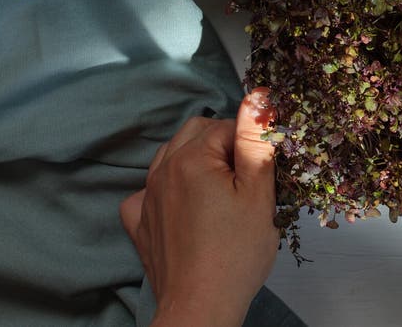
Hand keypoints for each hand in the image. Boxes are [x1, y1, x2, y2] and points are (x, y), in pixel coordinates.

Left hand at [120, 89, 278, 326]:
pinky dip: (166, 188)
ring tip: (221, 189)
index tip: (262, 171)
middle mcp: (162, 169)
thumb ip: (256, 138)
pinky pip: (147, 189)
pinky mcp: (139, 222)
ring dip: (196, 158)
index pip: (228, 125)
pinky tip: (184, 204)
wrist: (201, 309)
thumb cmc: (235, 253)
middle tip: (246, 178)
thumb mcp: (259, 191)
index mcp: (192, 157)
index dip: (250, 144)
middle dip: (223, 144)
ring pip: (172, 153)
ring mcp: (146, 196)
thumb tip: (258, 96)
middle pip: (197, 131)